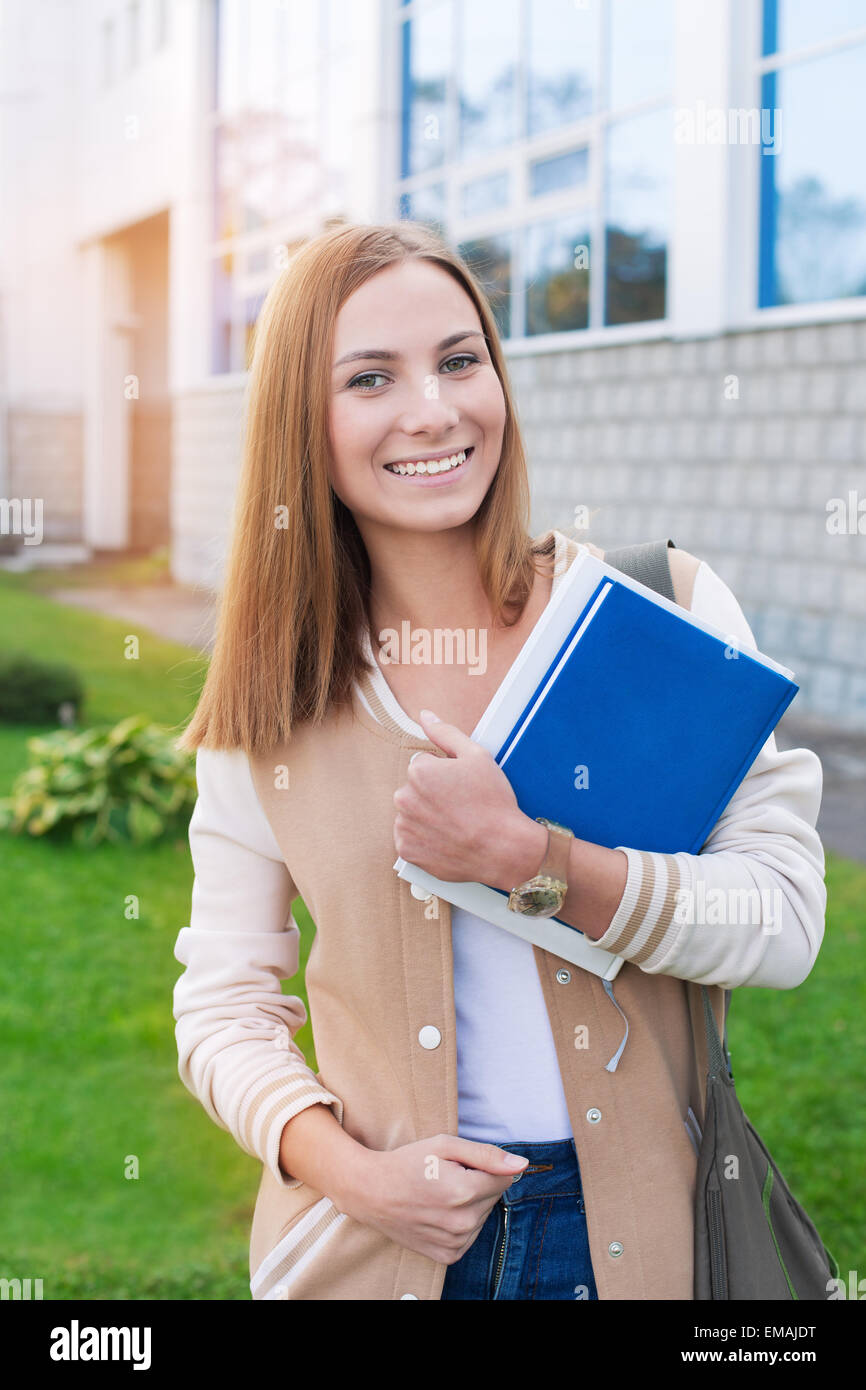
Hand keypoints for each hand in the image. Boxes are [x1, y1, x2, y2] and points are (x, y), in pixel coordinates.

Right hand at [341, 1134, 528, 1264]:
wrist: (371, 1192)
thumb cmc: (407, 1163)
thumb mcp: (445, 1145)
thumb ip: (487, 1155)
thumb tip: (522, 1165)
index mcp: (465, 1192)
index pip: (505, 1178)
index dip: (484, 1166)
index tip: (461, 1164)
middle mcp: (463, 1223)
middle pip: (494, 1197)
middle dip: (478, 1184)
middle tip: (446, 1177)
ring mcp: (455, 1243)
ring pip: (483, 1216)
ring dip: (470, 1204)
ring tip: (440, 1194)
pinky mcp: (448, 1255)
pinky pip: (470, 1234)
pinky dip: (460, 1222)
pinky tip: (439, 1212)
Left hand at [392, 709, 524, 882]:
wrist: (503, 848)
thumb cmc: (493, 801)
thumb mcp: (477, 756)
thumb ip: (445, 733)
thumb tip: (425, 716)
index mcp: (418, 771)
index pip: (424, 765)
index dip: (446, 775)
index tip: (462, 788)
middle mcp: (404, 797)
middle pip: (415, 789)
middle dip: (433, 794)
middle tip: (461, 807)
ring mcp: (404, 826)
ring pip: (412, 813)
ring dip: (427, 816)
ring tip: (455, 824)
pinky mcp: (407, 850)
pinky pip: (411, 838)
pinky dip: (424, 839)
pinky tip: (446, 839)